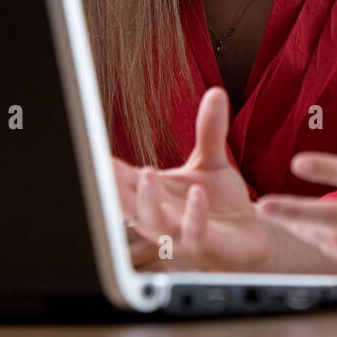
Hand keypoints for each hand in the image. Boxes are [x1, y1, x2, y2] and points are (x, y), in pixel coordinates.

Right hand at [113, 87, 276, 271]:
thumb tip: (215, 91)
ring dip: (147, 199)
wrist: (248, 236)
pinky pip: (192, 233)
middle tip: (102, 163)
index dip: (106, 165)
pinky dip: (193, 214)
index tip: (88, 144)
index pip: (123, 178)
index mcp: (155, 193)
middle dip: (112, 185)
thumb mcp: (211, 160)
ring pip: (152, 221)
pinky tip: (197, 193)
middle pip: (127, 201)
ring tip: (147, 172)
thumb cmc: (218, 201)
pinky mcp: (202, 245)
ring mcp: (178, 233)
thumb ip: (209, 129)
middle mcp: (160, 214)